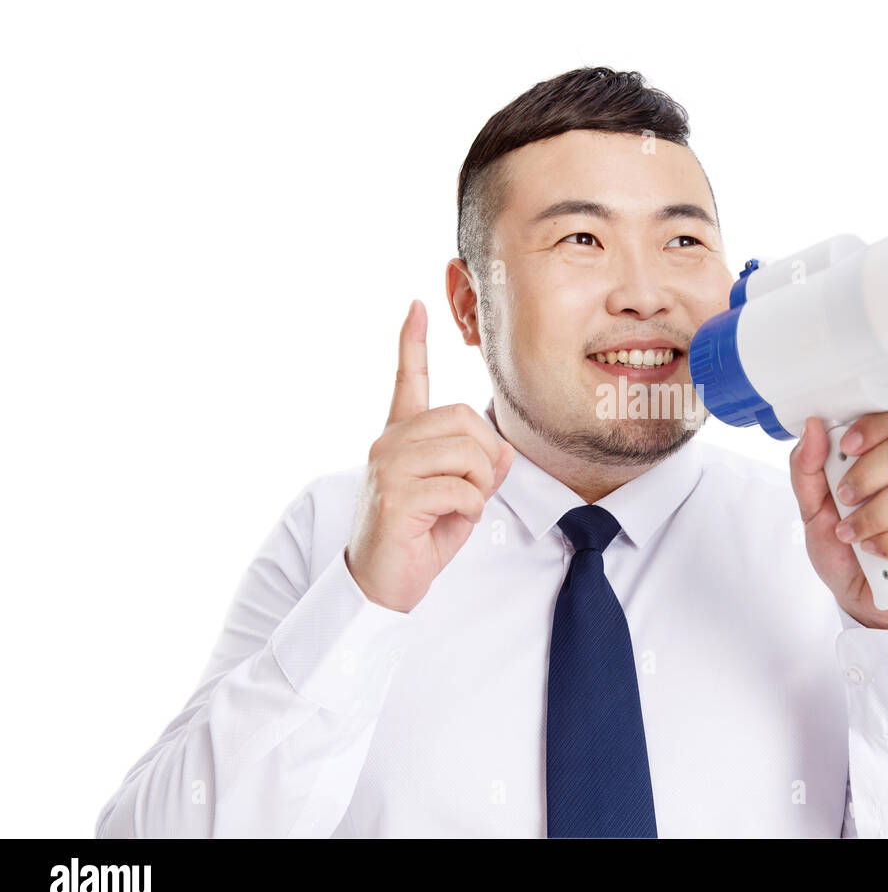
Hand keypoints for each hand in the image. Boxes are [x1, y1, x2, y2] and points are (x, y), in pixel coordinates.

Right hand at [345, 300, 513, 612]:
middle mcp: (388, 443)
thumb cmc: (418, 540)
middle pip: (464, 420)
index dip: (412, 343)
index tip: (416, 306)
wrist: (381, 585)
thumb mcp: (459, 498)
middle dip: (485, 457)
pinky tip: (448, 524)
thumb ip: (480, 468)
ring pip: (467, 453)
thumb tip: (503, 449)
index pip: (407, 382)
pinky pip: (461, 489)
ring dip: (478, 488)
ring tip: (456, 510)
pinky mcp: (395, 496)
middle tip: (471, 492)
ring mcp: (388, 466)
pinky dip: (470, 510)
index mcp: (400, 438)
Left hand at [789, 411, 887, 629]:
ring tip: (851, 534)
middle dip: (869, 473)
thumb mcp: (812, 510)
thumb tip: (813, 427)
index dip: (872, 429)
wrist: (862, 599)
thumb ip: (807, 469)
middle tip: (843, 498)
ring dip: (876, 515)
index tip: (846, 447)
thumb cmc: (844, 549)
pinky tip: (875, 552)